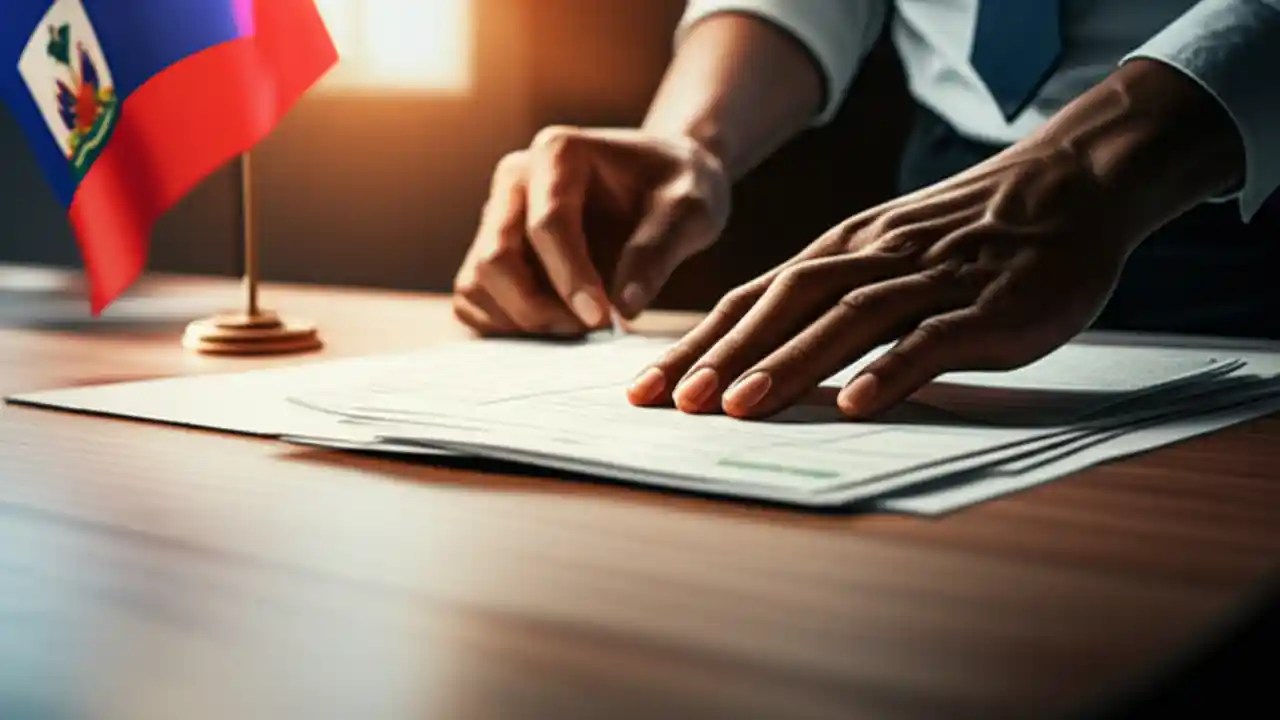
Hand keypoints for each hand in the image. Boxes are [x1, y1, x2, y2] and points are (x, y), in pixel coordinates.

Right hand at [452, 127, 729, 335]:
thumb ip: (659, 251)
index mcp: (558, 152)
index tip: (604, 319)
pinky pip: (472, 299)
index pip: (547, 224)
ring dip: (522, 320)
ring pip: (476, 283)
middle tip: (594, 327)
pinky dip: (504, 325)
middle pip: (496, 258)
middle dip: (540, 307)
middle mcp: (515, 178)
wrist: (663, 183)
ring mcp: (497, 214)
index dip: (571, 279)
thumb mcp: (691, 210)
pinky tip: (555, 327)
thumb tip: (624, 308)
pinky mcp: (491, 248)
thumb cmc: (679, 188)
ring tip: (580, 326)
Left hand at [627, 145, 1139, 418]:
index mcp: (840, 252)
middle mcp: (870, 260)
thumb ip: (829, 298)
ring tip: (739, 407)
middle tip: (671, 403)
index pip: (751, 298)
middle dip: (721, 355)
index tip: (644, 386)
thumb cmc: (965, 235)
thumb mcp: (882, 254)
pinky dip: (893, 368)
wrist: (1068, 190)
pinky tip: (858, 401)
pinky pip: (932, 338)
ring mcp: (927, 281)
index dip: (696, 343)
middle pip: (782, 305)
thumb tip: (759, 355)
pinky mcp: (984, 307)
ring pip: (845, 320)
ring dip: (789, 363)